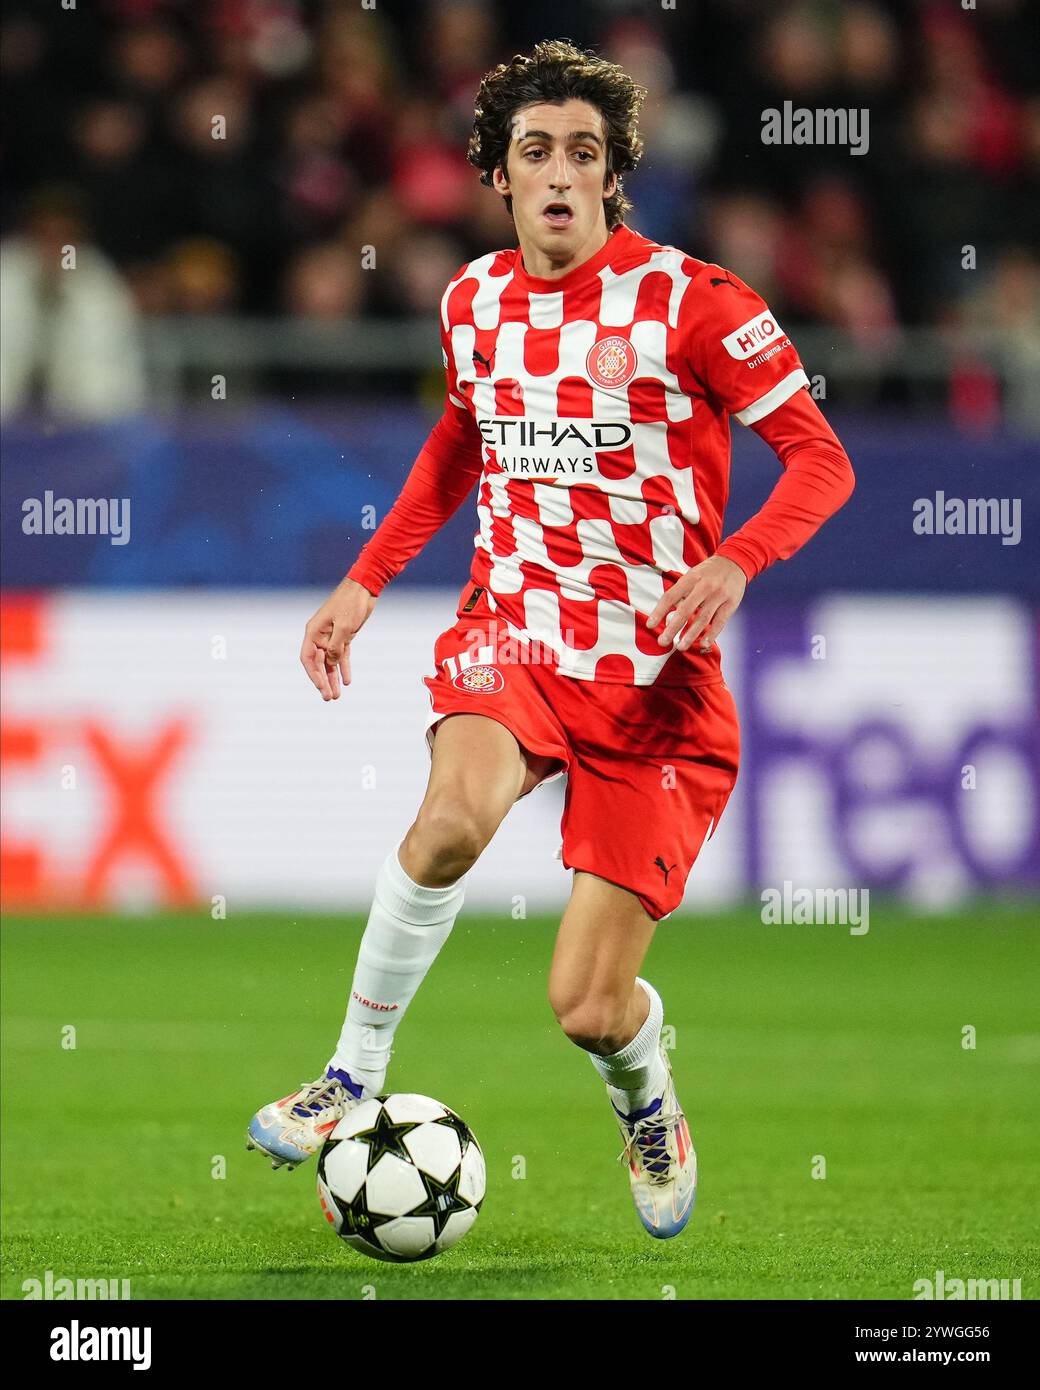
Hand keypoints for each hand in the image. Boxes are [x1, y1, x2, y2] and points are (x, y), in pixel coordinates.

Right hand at [300, 576, 376, 699]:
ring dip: (333, 678)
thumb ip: (336, 647)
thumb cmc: (350, 603)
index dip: (313, 675)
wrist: (364, 588)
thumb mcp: (344, 626)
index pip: (308, 659)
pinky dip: (344, 668)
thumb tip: (331, 663)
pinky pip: (342, 656)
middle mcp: (320, 636)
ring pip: (330, 662)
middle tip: (329, 698)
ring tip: (337, 695)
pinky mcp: (344, 636)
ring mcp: (332, 636)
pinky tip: (347, 681)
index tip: (320, 688)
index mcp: (314, 632)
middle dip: (323, 681)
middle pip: (319, 664)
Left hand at [647, 555, 746, 652]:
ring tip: (680, 647)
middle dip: (673, 628)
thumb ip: (681, 592)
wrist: (735, 561)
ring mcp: (719, 595)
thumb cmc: (708, 573)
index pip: (671, 596)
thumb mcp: (692, 575)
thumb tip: (666, 614)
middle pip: (686, 610)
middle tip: (662, 641)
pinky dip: (711, 634)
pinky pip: (720, 622)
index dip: (659, 611)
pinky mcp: (731, 604)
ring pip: (703, 618)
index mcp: (690, 578)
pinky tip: (703, 644)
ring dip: (691, 634)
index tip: (650, 625)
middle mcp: (704, 586)